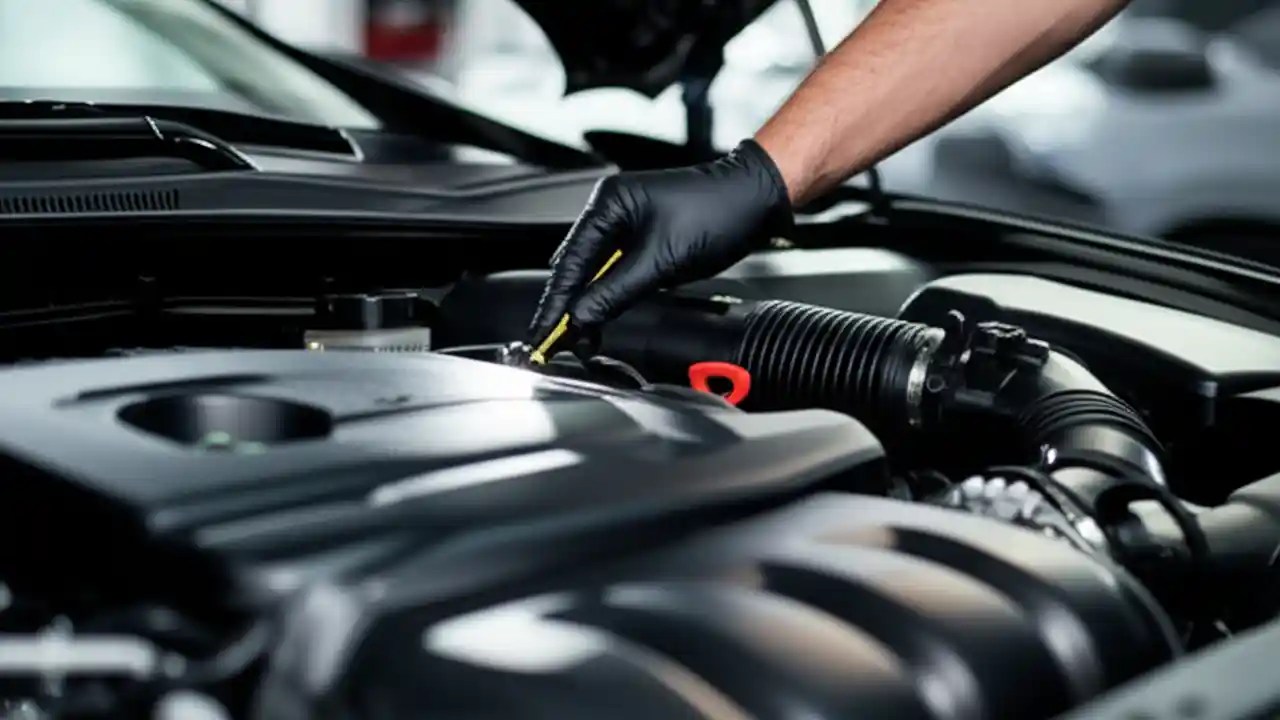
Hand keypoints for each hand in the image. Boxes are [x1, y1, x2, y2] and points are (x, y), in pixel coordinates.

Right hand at [527, 139, 792, 352]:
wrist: (754, 199)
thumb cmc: (716, 212)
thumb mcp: (661, 260)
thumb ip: (616, 291)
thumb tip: (581, 315)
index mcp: (608, 204)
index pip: (569, 262)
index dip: (555, 303)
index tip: (542, 333)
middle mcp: (612, 211)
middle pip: (577, 268)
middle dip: (567, 307)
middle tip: (554, 343)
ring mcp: (627, 225)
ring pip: (596, 273)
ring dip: (588, 305)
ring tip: (578, 339)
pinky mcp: (644, 240)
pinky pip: (616, 272)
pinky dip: (607, 296)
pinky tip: (601, 317)